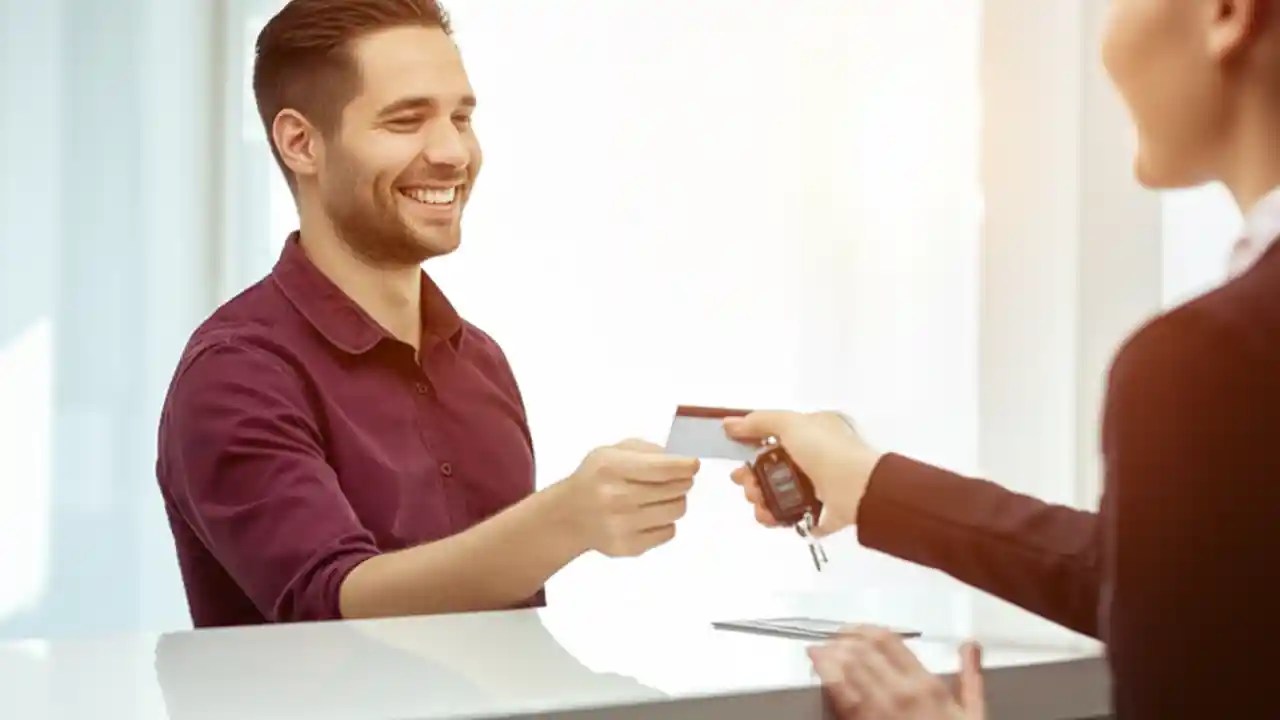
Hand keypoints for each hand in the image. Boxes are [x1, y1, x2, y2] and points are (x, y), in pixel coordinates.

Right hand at [561, 439, 699, 556]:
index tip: (692, 464)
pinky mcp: (629, 547)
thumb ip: (646, 450)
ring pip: (676, 510)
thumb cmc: (595, 479)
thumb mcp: (611, 452)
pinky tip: (650, 515)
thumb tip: (680, 460)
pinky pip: (669, 532)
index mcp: (611, 467)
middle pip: (675, 489)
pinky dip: (666, 522)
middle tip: (676, 479)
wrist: (569, 516)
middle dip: (682, 481)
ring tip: (662, 497)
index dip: (685, 465)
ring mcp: (623, 525)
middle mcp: (616, 497)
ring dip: (676, 500)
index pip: (663, 468)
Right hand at [724, 410, 881, 535]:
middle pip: (769, 470)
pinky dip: (777, 518)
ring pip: (776, 495)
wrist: (859, 489)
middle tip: (748, 486)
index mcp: (810, 433)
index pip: (772, 439)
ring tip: (760, 504)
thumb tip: (730, 423)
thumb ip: (759, 421)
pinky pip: (792, 516)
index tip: (737, 460)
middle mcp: (813, 458)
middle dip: (751, 480)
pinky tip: (772, 518)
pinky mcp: (821, 511)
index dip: (750, 449)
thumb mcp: (791, 423)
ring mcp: (817, 486)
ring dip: (760, 500)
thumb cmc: (829, 451)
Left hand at [808, 626, 984, 719]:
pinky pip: (835, 692)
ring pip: (844, 665)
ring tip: (822, 648)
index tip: (857, 630)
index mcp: (925, 686)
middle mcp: (899, 694)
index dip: (865, 629)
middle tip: (835, 638)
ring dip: (830, 652)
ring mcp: (876, 711)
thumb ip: (969, 678)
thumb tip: (970, 649)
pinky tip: (818, 666)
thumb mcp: (971, 714)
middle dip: (843, 638)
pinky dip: (824, 673)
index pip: (886, 639)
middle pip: (860, 649)